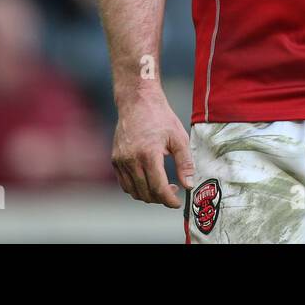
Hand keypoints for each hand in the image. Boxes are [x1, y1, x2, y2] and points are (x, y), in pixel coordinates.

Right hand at [111, 90, 193, 207]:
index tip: (177, 203)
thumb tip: (189, 184)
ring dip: (148, 195)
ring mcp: (120, 161)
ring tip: (162, 186)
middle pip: (145, 193)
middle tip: (173, 191)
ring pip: (133, 191)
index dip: (169, 200)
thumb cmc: (160, 118)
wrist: (137, 102)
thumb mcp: (179, 137)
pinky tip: (148, 180)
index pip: (158, 188)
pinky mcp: (115, 160)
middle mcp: (131, 160)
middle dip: (160, 198)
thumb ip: (185, 163)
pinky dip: (136, 188)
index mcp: (149, 155)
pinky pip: (124, 183)